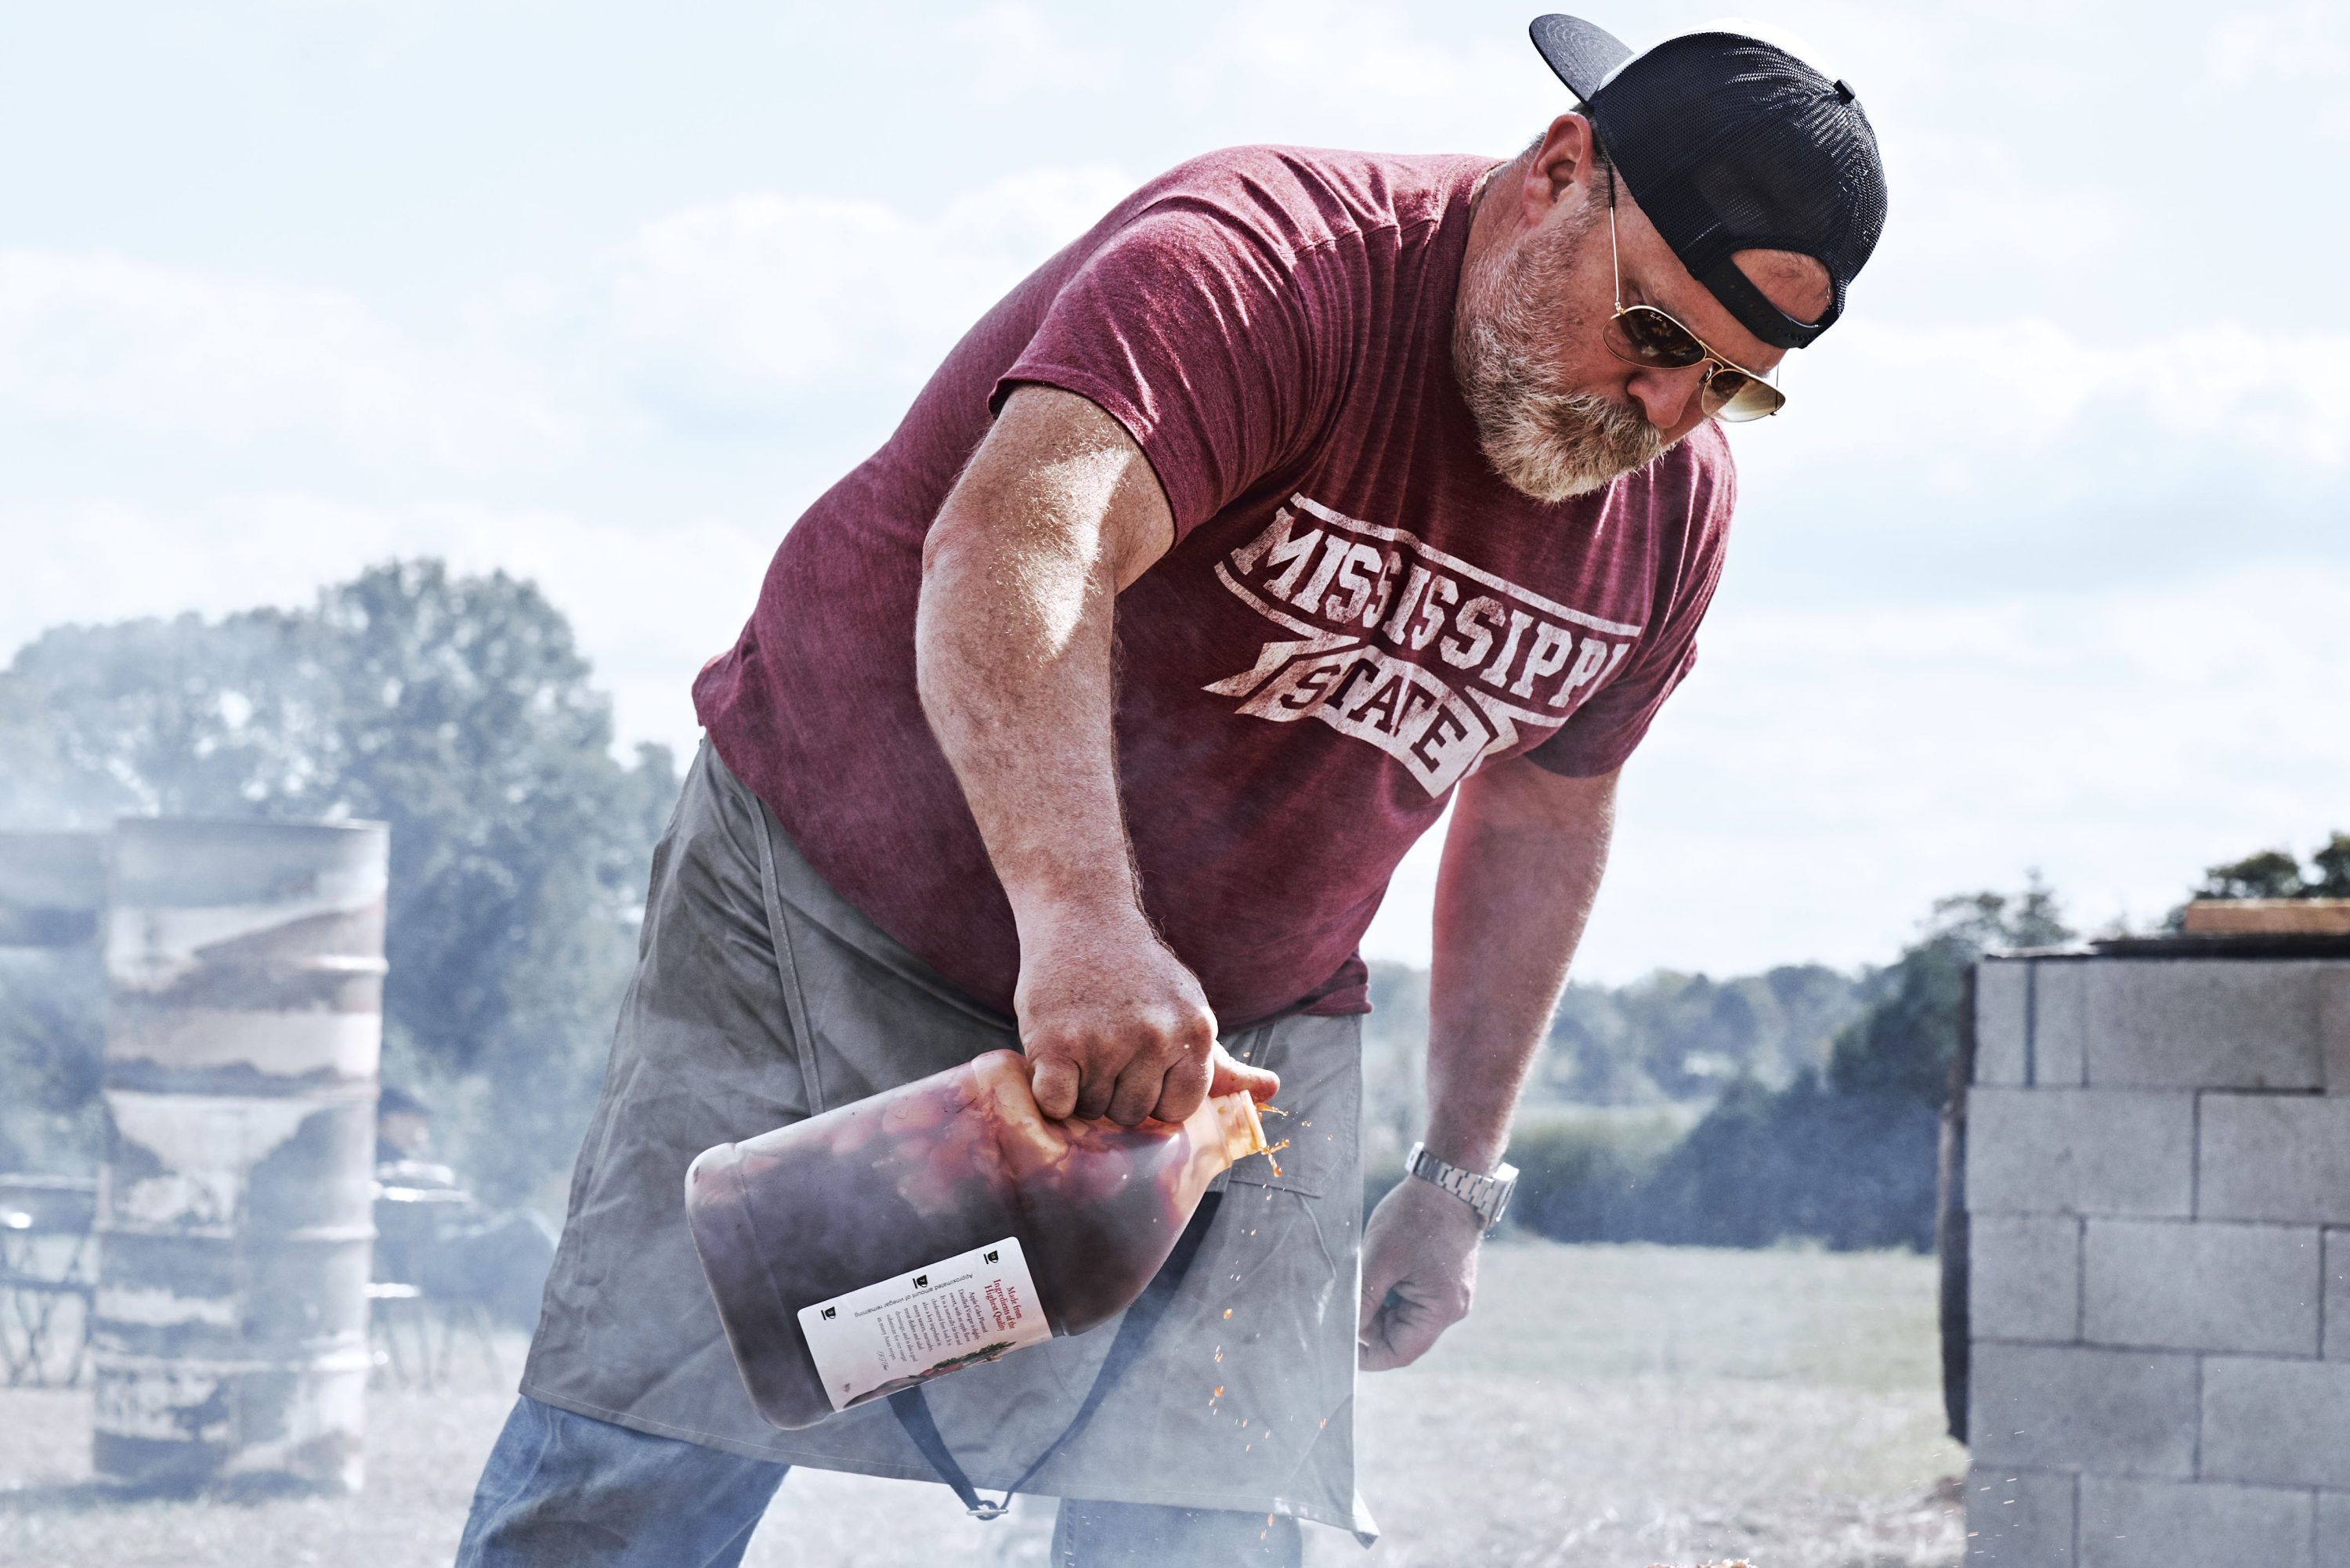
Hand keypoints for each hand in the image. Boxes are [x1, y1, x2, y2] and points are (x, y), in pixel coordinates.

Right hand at [1015, 905, 1278, 1124]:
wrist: (1083, 915)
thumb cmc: (1137, 973)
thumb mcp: (1186, 1009)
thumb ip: (1222, 1062)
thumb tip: (1271, 1090)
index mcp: (1196, 1031)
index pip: (1178, 1109)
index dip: (1153, 1097)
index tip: (1138, 1070)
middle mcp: (1157, 1037)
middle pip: (1132, 1113)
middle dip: (1113, 1093)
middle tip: (1102, 1050)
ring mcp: (1106, 1041)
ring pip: (1092, 1109)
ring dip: (1080, 1090)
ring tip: (1079, 1044)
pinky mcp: (1057, 1044)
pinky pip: (1053, 1104)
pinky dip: (1048, 1094)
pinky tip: (1053, 1062)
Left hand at [1357, 1172, 1482, 1369]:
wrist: (1449, 1180)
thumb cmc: (1416, 1217)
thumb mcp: (1380, 1259)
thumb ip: (1363, 1299)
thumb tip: (1347, 1331)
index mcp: (1441, 1310)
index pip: (1400, 1353)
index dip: (1368, 1356)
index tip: (1341, 1346)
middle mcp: (1452, 1308)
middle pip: (1402, 1335)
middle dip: (1372, 1322)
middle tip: (1348, 1297)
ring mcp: (1451, 1293)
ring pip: (1405, 1315)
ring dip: (1381, 1303)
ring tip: (1368, 1273)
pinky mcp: (1445, 1278)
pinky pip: (1413, 1297)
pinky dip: (1392, 1289)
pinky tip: (1382, 1266)